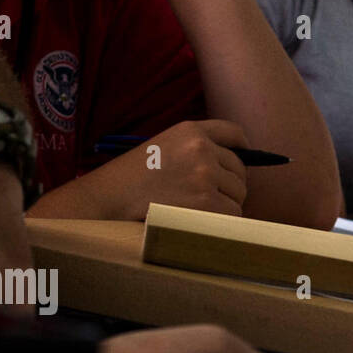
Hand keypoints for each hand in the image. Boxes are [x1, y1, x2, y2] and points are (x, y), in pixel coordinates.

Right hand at [75, 120, 248, 221]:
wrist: (106, 200)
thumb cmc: (129, 180)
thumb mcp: (161, 148)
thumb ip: (194, 149)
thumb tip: (232, 168)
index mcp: (190, 131)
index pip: (232, 133)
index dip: (244, 147)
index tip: (247, 155)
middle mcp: (201, 148)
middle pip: (240, 170)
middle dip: (230, 185)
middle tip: (209, 199)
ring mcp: (205, 174)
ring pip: (238, 194)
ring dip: (226, 205)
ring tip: (198, 211)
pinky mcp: (205, 201)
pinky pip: (232, 214)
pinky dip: (222, 222)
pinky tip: (202, 222)